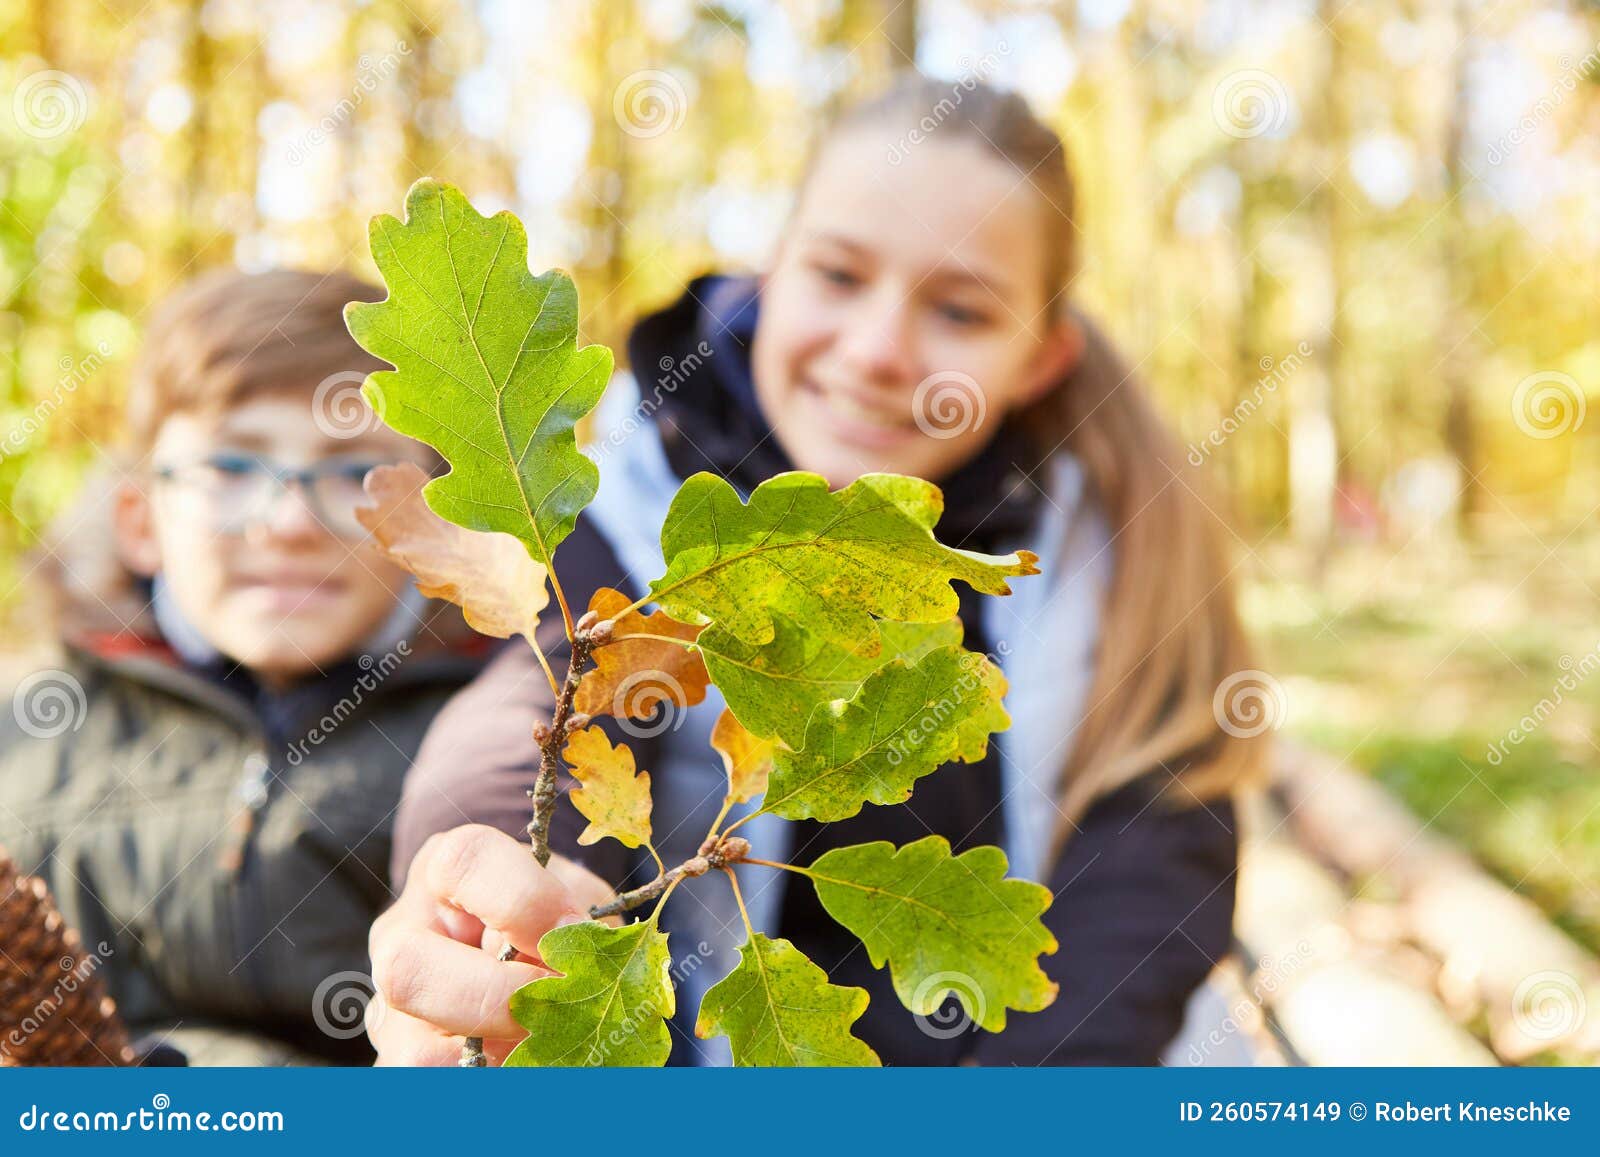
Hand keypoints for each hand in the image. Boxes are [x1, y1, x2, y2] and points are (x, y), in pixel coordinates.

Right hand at [367, 824, 614, 1064]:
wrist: (526, 953)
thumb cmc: (551, 917)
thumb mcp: (570, 899)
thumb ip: (578, 925)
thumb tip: (590, 972)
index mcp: (442, 872)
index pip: (463, 863)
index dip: (526, 901)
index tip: (574, 931)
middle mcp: (400, 938)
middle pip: (408, 970)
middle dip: (502, 997)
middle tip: (562, 1002)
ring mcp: (391, 1011)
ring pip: (419, 1055)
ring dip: (503, 1058)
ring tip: (556, 1044)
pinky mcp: (404, 1067)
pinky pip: (438, 1097)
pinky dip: (500, 1086)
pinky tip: (537, 1069)